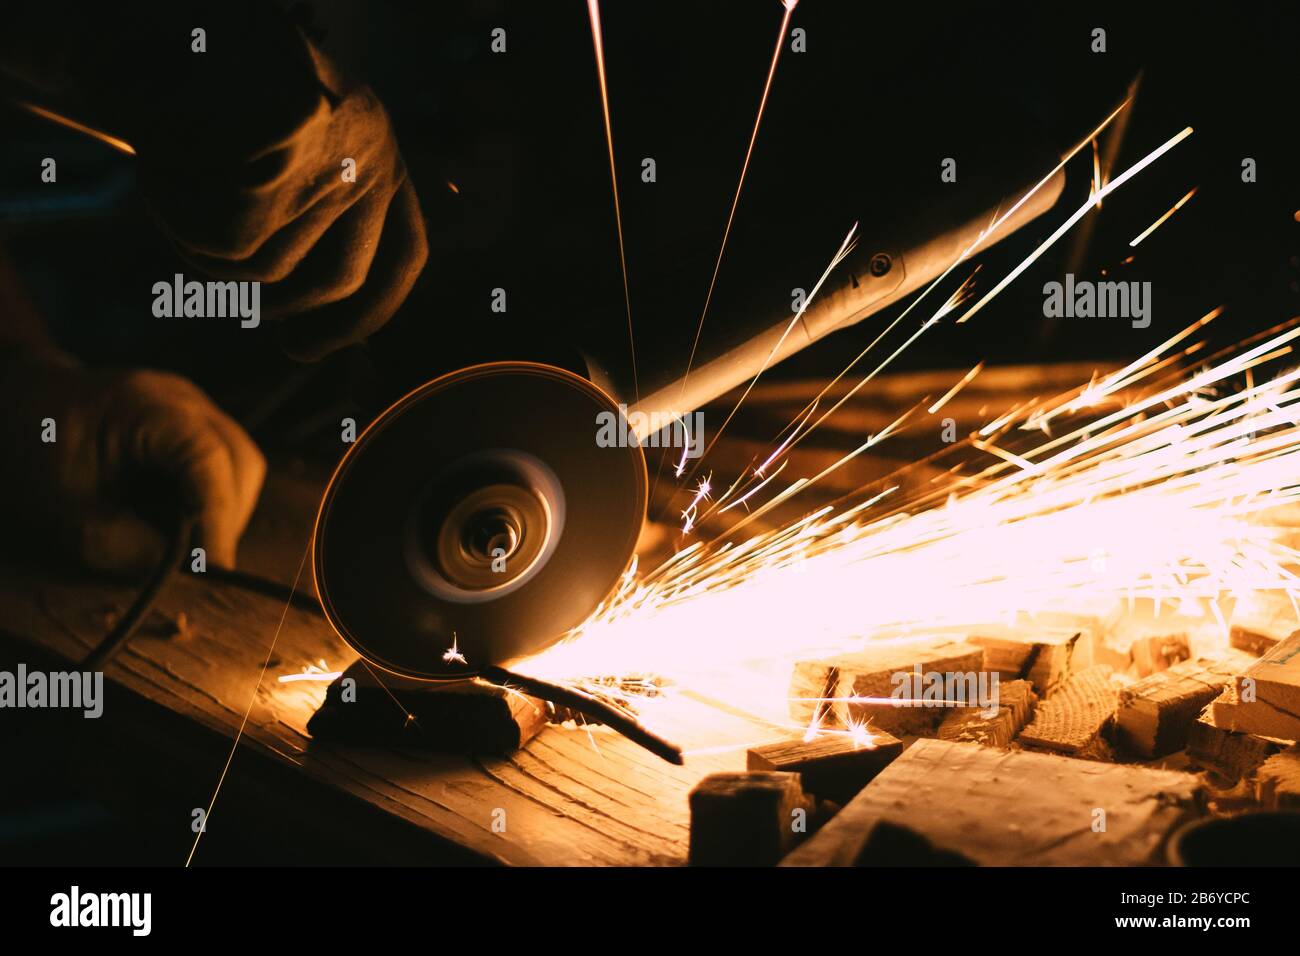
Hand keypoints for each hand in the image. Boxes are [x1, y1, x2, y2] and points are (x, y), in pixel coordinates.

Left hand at [0, 356, 264, 574]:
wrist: (20, 409)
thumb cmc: (34, 457)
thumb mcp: (71, 516)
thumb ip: (132, 548)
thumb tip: (191, 571)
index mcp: (147, 405)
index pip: (209, 459)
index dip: (218, 516)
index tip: (215, 567)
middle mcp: (184, 398)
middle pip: (239, 460)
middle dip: (226, 517)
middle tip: (202, 561)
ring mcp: (194, 407)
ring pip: (240, 464)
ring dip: (223, 509)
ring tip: (189, 541)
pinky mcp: (195, 424)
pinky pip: (225, 463)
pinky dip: (212, 498)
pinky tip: (181, 518)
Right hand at [139, 42, 428, 360]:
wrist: (149, 17)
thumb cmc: (199, 94)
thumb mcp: (268, 155)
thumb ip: (302, 219)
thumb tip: (306, 331)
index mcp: (380, 157)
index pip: (402, 260)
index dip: (361, 317)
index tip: (301, 348)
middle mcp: (375, 153)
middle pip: (331, 282)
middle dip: (268, 299)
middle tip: (219, 274)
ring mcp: (341, 147)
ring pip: (264, 264)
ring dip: (198, 240)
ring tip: (175, 181)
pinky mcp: (296, 138)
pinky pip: (228, 237)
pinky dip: (178, 214)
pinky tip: (161, 164)